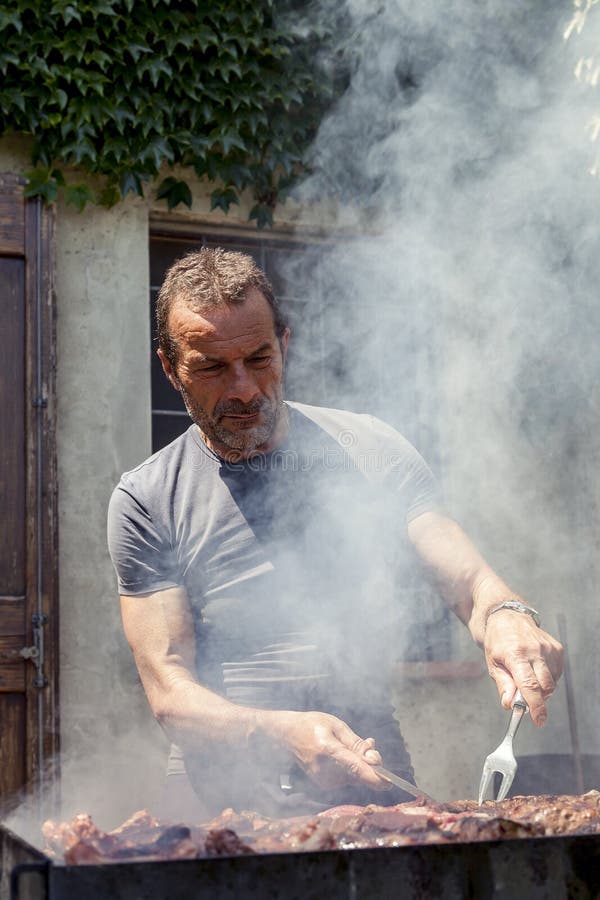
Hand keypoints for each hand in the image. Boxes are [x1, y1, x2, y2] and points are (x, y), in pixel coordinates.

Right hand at [269, 710, 390, 790]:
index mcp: (328, 750)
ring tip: (351, 744)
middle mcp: (325, 770)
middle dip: (370, 763)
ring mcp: (323, 780)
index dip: (374, 777)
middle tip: (370, 743)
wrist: (285, 735)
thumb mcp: (336, 725)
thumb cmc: (311, 725)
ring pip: (355, 777)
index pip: (355, 768)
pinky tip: (345, 754)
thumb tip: (375, 760)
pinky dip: (352, 768)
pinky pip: (347, 778)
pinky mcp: (323, 784)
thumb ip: (356, 744)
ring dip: (361, 764)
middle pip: (359, 774)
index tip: (390, 782)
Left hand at [484, 609, 562, 725]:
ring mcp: (548, 648)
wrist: (508, 617)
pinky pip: (557, 673)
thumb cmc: (498, 642)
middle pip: (545, 686)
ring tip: (527, 676)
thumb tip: (510, 705)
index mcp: (516, 654)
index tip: (539, 720)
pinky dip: (548, 678)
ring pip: (552, 682)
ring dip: (542, 688)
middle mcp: (535, 650)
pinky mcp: (556, 648)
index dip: (536, 706)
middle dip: (538, 699)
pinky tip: (536, 669)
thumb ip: (503, 685)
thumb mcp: (493, 664)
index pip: (530, 685)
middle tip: (527, 698)